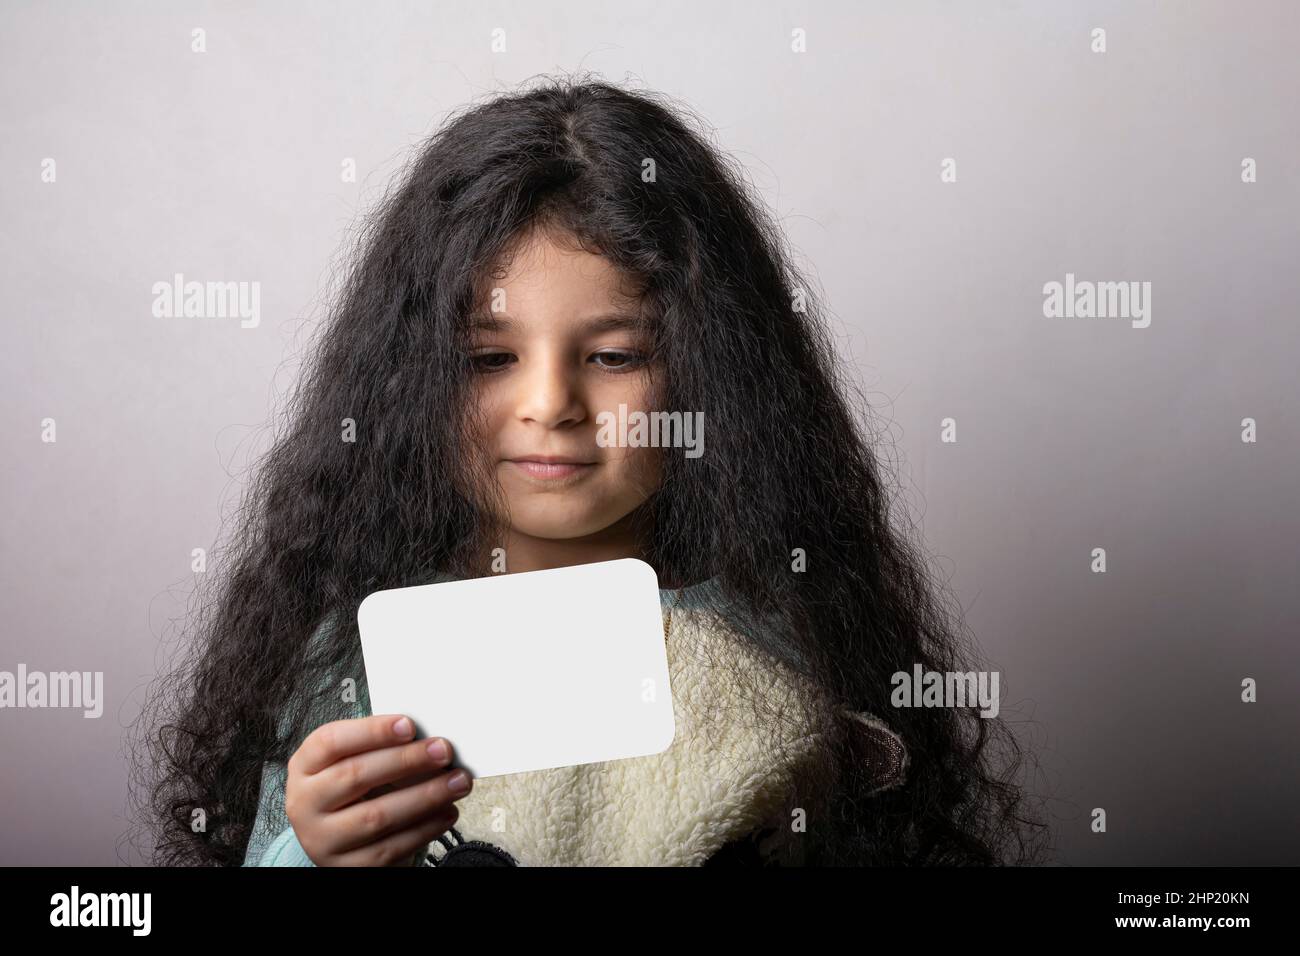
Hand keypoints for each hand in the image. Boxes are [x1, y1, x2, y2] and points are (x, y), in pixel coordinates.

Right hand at [284, 714, 473, 865]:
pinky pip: (390, 848)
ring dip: (425, 796)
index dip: (372, 732)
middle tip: (443, 751)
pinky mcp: (346, 867)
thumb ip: (381, 747)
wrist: (339, 838)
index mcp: (305, 765)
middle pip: (355, 776)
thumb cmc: (353, 787)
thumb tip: (428, 740)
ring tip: (457, 782)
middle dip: (406, 761)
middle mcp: (304, 803)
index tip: (410, 725)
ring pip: (376, 816)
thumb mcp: (353, 760)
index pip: (332, 742)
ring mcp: (321, 839)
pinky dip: (425, 828)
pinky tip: (448, 811)